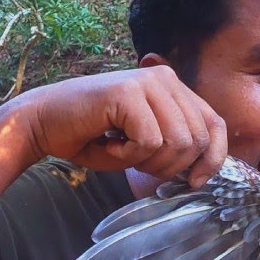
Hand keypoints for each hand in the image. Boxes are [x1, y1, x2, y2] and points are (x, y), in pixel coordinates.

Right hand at [17, 66, 226, 188]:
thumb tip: (206, 170)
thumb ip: (178, 146)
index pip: (215, 125)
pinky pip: (149, 142)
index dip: (213, 158)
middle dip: (172, 166)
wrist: (43, 123)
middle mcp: (165, 78)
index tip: (196, 181)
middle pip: (198, 139)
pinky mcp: (128, 93)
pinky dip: (128, 156)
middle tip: (140, 164)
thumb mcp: (147, 144)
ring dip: (149, 162)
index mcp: (175, 88)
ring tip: (123, 152)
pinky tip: (109, 144)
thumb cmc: (93, 137)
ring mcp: (147, 82)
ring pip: (177, 142)